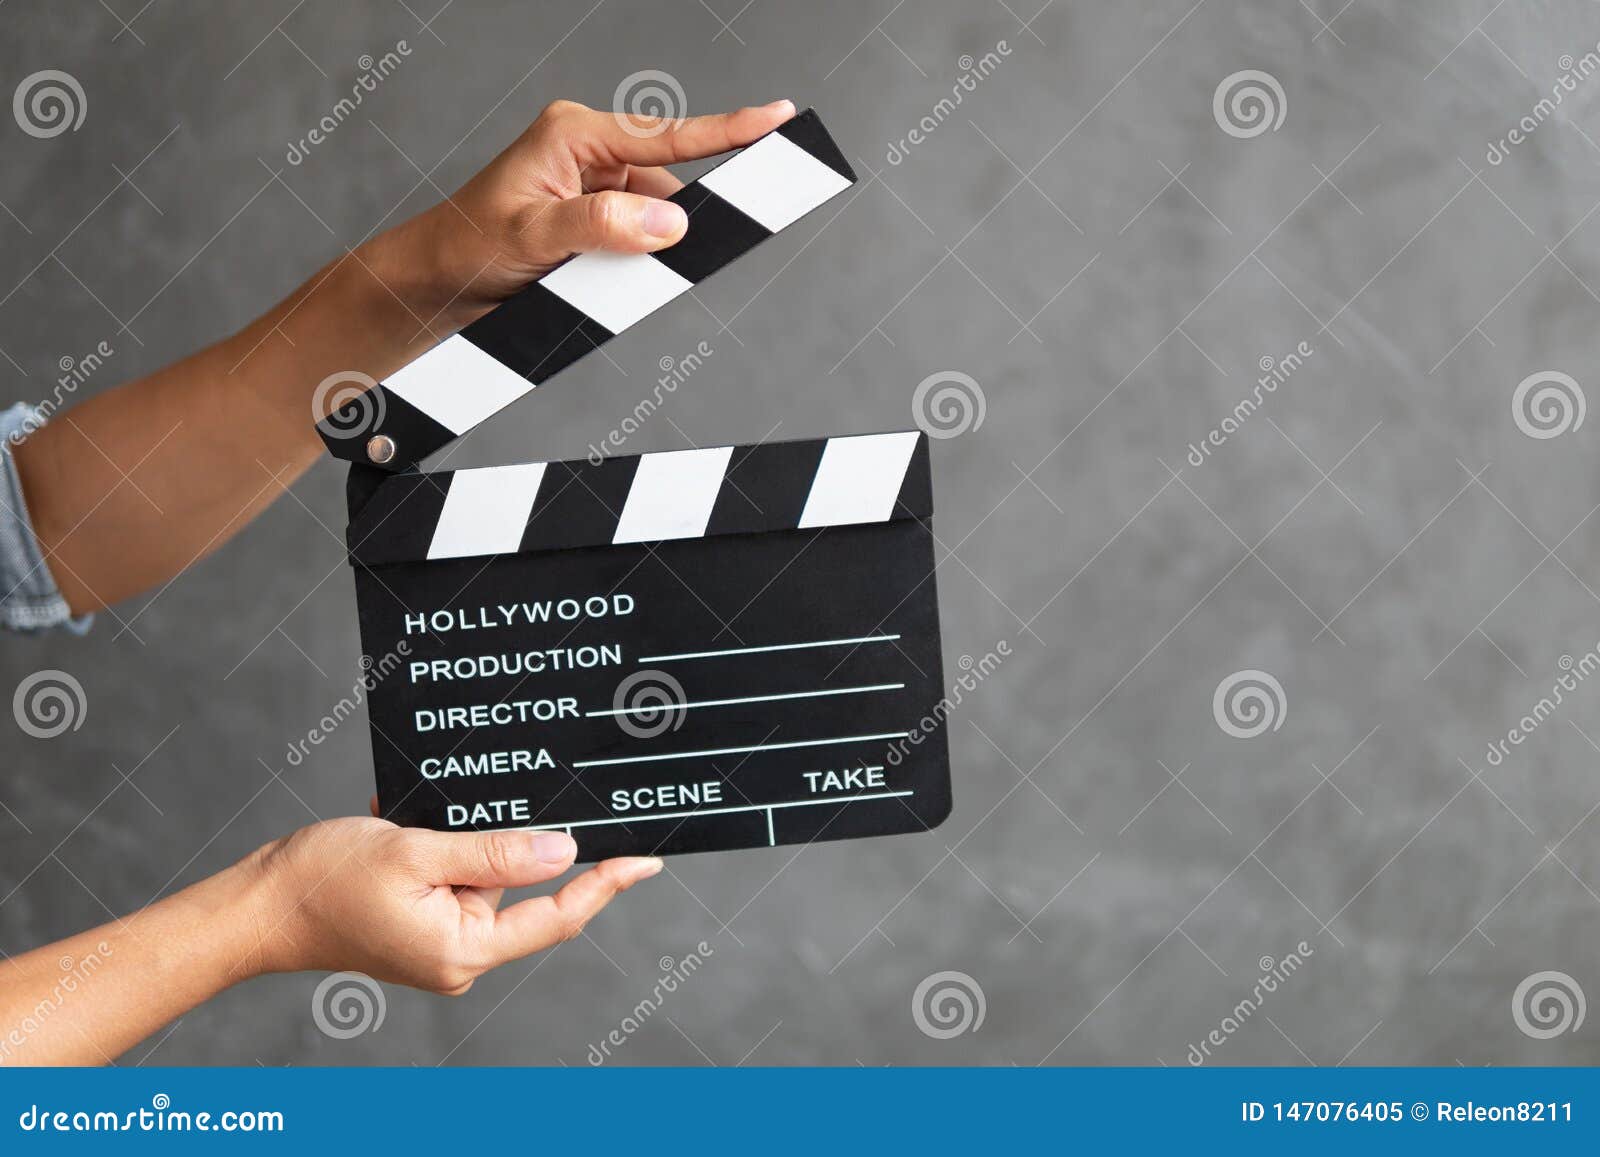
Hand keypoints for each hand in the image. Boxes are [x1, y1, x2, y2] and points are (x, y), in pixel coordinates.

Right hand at [247, 817, 661, 993]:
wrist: (257, 905)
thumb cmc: (323, 881)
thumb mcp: (417, 853)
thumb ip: (495, 853)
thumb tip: (565, 850)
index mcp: (464, 949)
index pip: (558, 915)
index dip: (606, 883)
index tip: (645, 858)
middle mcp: (460, 954)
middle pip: (524, 893)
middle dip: (518, 842)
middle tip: (503, 799)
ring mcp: (442, 942)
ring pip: (488, 877)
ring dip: (472, 837)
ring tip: (424, 814)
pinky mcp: (424, 924)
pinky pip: (458, 878)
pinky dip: (447, 846)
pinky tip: (410, 821)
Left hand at [374, 97, 795, 318]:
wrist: (433, 281)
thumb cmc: (467, 247)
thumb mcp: (532, 237)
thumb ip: (602, 225)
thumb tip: (670, 222)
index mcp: (575, 134)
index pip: (667, 134)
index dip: (729, 128)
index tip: (777, 117)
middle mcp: (590, 153)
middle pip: (670, 178)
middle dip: (679, 219)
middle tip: (666, 250)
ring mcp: (595, 187)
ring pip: (658, 216)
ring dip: (651, 251)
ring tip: (595, 277)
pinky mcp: (597, 220)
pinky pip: (641, 238)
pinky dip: (639, 264)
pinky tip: (604, 281)